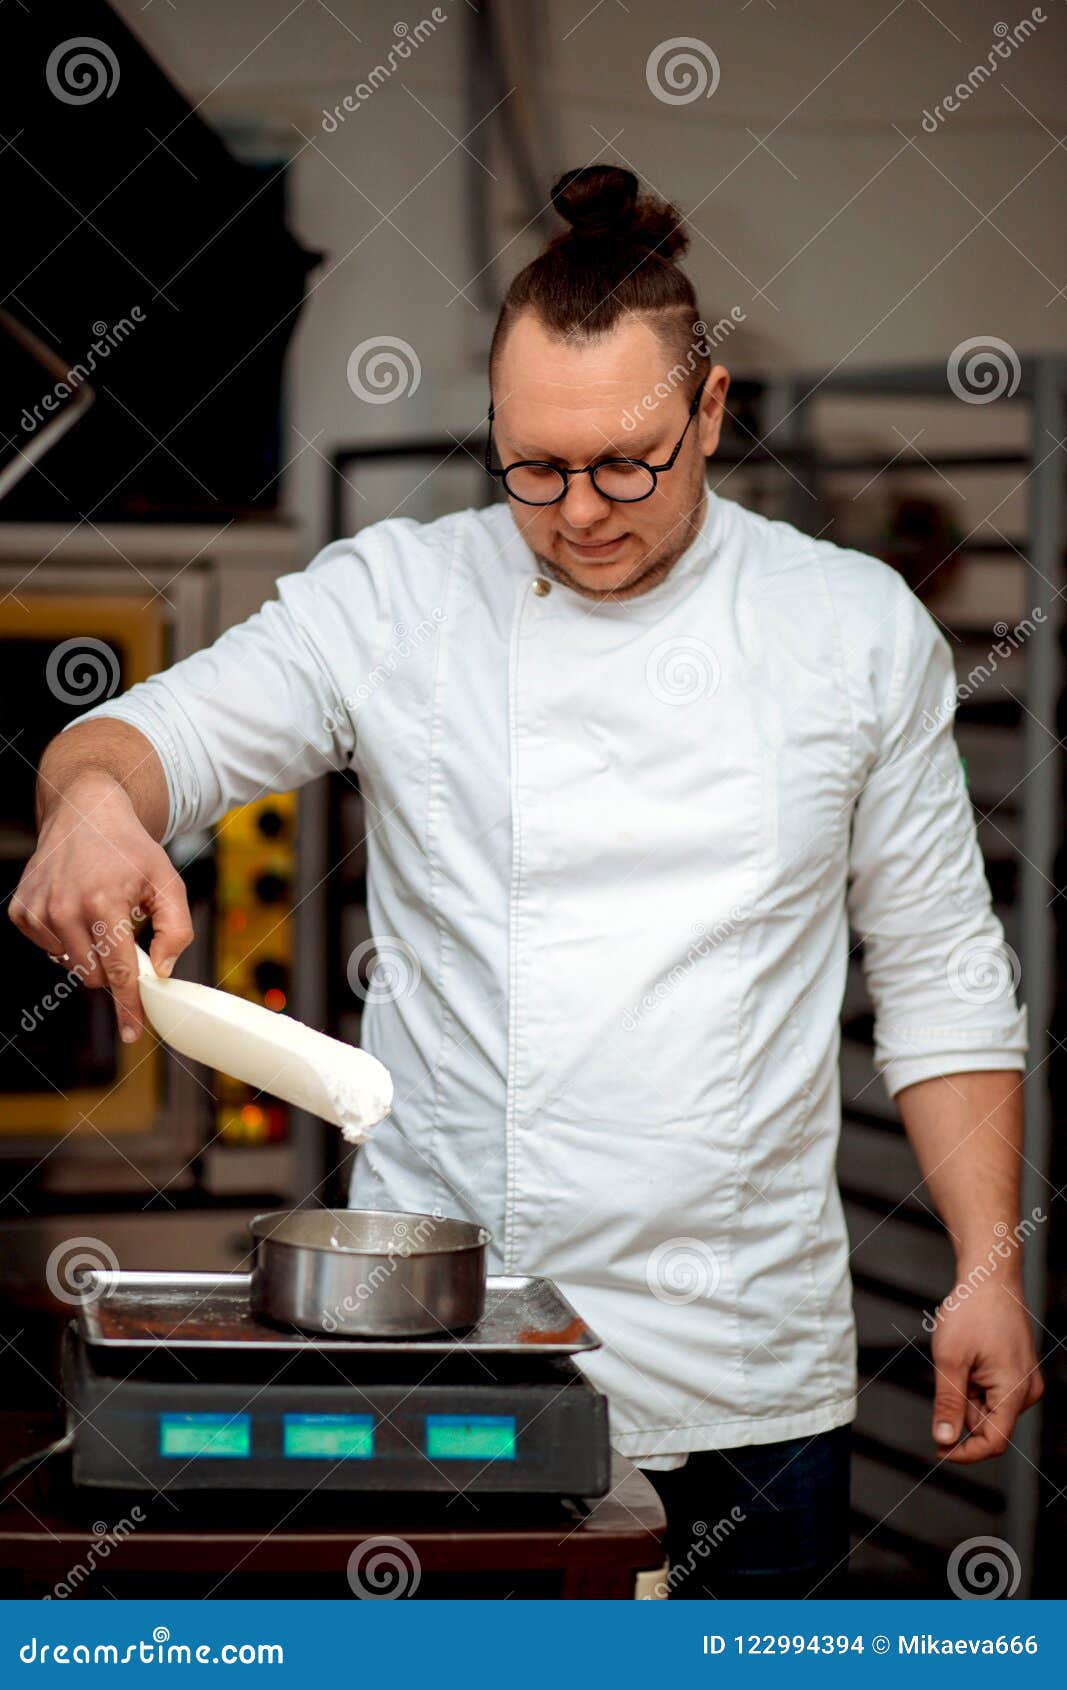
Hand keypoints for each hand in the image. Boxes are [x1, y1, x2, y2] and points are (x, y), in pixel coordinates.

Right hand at [9, 774, 193, 1042]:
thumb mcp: (168, 883)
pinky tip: (77, 910)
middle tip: (124, 935)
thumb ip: (176, 930)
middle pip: (94, 976)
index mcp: (103, 903)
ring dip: (91, 952)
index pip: (118, 971)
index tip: (133, 1033)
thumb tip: (161, 971)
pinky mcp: (21, 912)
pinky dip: (68, 940)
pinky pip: (51, 951)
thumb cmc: (130, 851)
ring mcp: (37, 911)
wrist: (85, 814)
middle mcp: (63, 909)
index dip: (129, 1004)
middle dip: (114, 968)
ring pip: (72, 966)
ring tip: (100, 913)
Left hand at [929, 1275, 1043, 1463]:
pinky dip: (974, 1380)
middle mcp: (1027, 1390)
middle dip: (962, 1406)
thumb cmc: (972, 1311)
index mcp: (1014, 1391)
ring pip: (987, 1406)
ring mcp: (1024, 1381)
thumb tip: (945, 1440)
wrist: (988, 1278)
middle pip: (987, 1423)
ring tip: (962, 1356)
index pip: (993, 1442)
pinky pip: (992, 1390)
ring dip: (967, 1391)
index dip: (965, 1452)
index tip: (938, 1450)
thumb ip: (948, 1403)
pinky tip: (970, 1355)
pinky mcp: (1018, 1372)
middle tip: (951, 1370)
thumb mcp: (950, 1359)